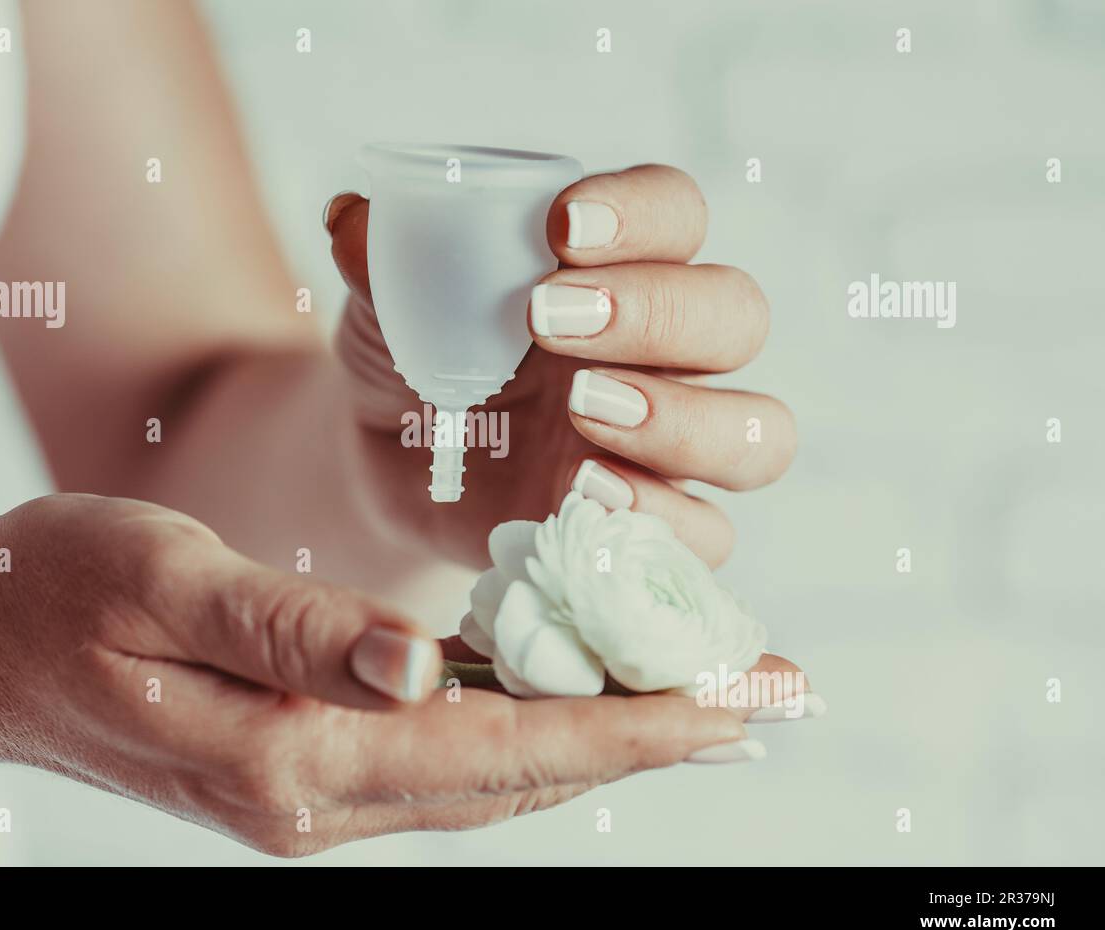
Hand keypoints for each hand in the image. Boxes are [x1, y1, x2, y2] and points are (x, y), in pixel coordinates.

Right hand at [0, 494, 782, 856]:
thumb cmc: (61, 591)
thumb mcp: (167, 580)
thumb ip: (297, 629)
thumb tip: (423, 662)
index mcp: (289, 754)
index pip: (501, 744)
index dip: (631, 722)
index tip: (737, 700)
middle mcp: (314, 795)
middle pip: (521, 772)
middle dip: (653, 735)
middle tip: (766, 699)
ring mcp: (310, 794)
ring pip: (494, 774)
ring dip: (605, 738)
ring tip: (702, 702)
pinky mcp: (302, 768)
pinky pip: (445, 760)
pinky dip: (528, 731)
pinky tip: (574, 700)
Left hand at [328, 164, 795, 568]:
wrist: (398, 459)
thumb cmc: (415, 356)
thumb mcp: (389, 305)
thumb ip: (384, 264)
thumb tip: (353, 219)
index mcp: (617, 268)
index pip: (677, 213)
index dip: (640, 213)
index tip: (558, 226)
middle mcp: (665, 350)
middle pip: (734, 315)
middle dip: (655, 313)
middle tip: (546, 321)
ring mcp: (668, 446)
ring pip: (757, 431)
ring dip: (680, 420)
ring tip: (580, 414)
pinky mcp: (651, 528)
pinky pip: (708, 535)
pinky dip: (661, 520)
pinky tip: (583, 497)